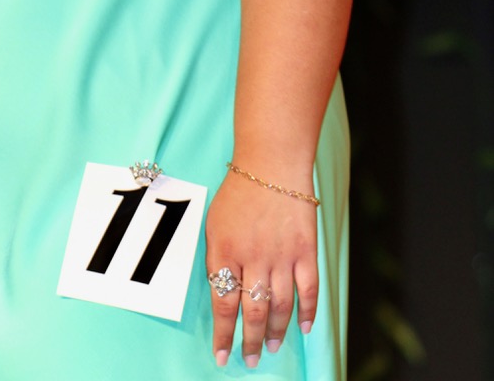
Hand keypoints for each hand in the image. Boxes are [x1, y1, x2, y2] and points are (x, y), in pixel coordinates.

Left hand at [204, 170, 317, 367]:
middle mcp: (254, 258)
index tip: (221, 356)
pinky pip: (309, 290)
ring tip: (269, 348)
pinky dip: (307, 312)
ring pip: (280, 306)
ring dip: (274, 332)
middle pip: (252, 312)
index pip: (223, 304)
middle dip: (248, 341)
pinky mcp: (306, 251)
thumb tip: (221, 292)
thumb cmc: (239, 191)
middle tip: (247, 359)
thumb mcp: (214, 222)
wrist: (272, 163)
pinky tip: (304, 328)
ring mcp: (282, 255)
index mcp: (225, 251)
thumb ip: (218, 258)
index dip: (223, 334)